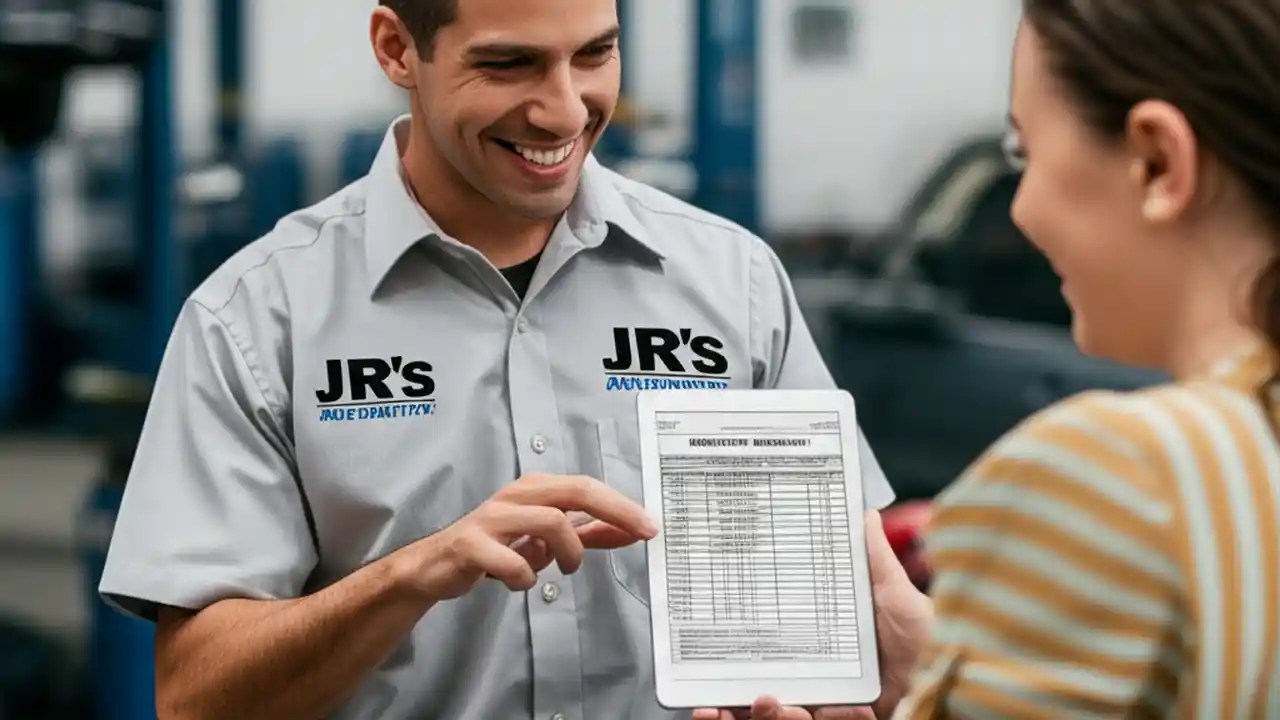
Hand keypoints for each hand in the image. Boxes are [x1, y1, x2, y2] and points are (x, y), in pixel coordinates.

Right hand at [407, 474, 658, 600]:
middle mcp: (516, 496)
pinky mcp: (471, 545)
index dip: (621, 505)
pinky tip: (522, 581)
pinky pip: (512, 562)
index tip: (650, 526)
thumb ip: (587, 533)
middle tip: (639, 534)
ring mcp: (492, 518)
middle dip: (614, 511)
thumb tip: (631, 531)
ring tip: (566, 568)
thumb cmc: (496, 546)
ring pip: (549, 522)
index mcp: (535, 488)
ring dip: (568, 551)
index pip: (587, 487)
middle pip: (574, 491)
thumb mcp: (546, 537)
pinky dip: (527, 576)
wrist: (435, 565)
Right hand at [694, 510, 933, 719]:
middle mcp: (821, 687)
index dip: (732, 670)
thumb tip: (862, 514)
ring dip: (765, 718)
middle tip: (713, 705)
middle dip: (733, 709)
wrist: (963, 674)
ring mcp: (832, 711)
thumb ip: (874, 561)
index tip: (702, 662)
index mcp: (820, 655)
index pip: (766, 663)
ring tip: (767, 702)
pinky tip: (815, 711)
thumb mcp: (896, 597)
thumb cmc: (929, 638)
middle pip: (762, 703)